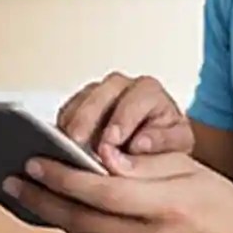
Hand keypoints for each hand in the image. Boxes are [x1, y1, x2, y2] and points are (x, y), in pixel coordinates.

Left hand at [5, 146, 232, 232]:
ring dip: (53, 216)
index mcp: (165, 205)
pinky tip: (57, 214)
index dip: (63, 177)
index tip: (34, 161)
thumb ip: (142, 162)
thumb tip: (100, 156)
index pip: (100, 192)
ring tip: (27, 193)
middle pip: (83, 221)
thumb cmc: (216, 199)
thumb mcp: (185, 168)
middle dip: (43, 199)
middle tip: (13, 180)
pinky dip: (75, 232)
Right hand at [56, 72, 194, 157]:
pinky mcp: (80, 105)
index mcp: (149, 90)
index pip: (135, 99)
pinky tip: (56, 144)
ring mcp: (98, 92)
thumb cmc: (166, 139)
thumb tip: (141, 143)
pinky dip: (62, 126)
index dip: (121, 120)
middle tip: (78, 142)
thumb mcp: (177, 142)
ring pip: (81, 100)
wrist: (157, 141)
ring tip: (63, 147)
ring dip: (71, 123)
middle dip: (88, 118)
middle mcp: (122, 85)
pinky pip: (67, 110)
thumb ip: (162, 141)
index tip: (111, 141)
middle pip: (102, 93)